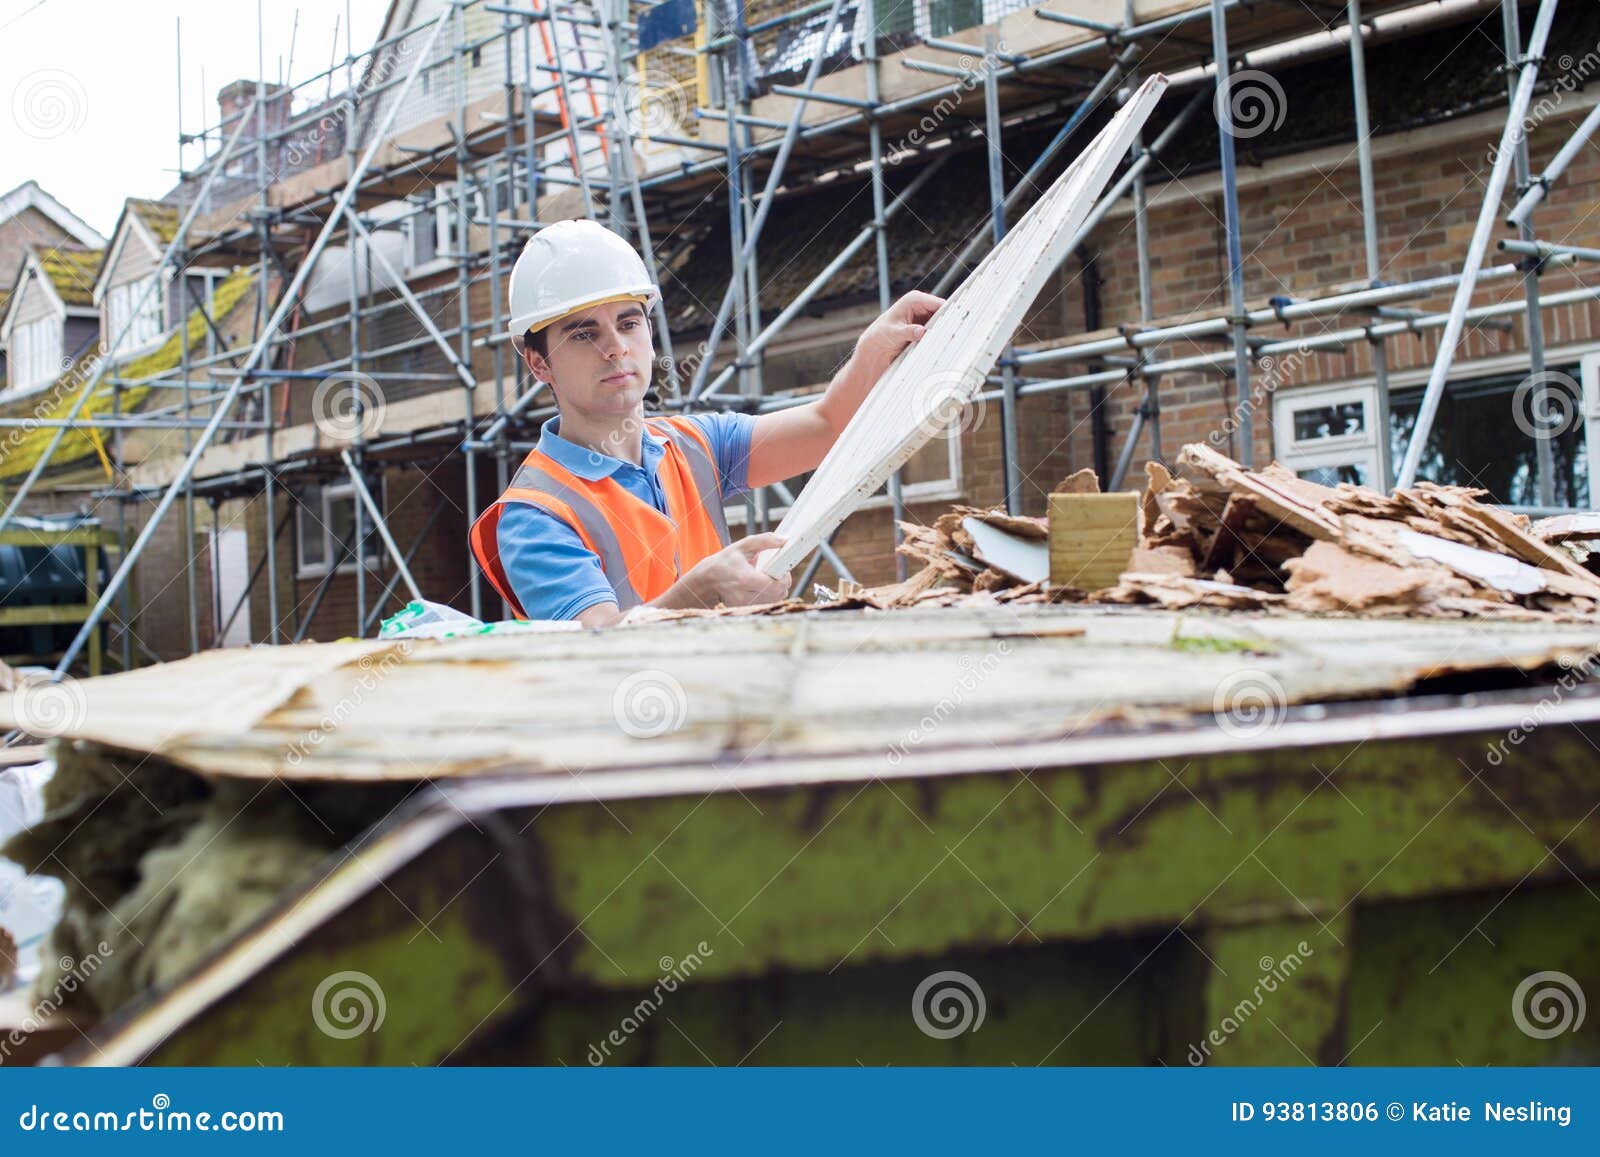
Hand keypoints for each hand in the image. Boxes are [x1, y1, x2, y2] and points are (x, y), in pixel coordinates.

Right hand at [674, 532, 791, 608]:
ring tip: (767, 578)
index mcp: (745, 579)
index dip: (785, 577)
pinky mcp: (746, 608)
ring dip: (776, 589)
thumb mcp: (743, 546)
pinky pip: (766, 603)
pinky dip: (768, 594)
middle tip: (776, 572)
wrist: (706, 580)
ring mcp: (746, 604)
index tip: (782, 569)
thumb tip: (784, 541)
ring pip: (775, 600)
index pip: (776, 585)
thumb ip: (764, 541)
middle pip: (779, 594)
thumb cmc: (725, 562)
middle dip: (782, 582)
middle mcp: (746, 595)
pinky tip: (760, 585)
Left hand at [853, 291, 944, 371]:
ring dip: (944, 332)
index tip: (956, 326)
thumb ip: (908, 332)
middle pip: (943, 313)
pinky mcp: (925, 325)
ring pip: (942, 322)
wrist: (875, 344)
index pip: (939, 304)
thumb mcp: (894, 333)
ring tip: (948, 342)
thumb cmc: (881, 334)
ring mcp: (924, 315)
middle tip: (953, 337)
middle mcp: (921, 304)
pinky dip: (939, 336)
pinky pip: (937, 330)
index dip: (949, 314)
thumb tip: (921, 331)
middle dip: (948, 324)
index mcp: (914, 299)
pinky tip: (941, 344)